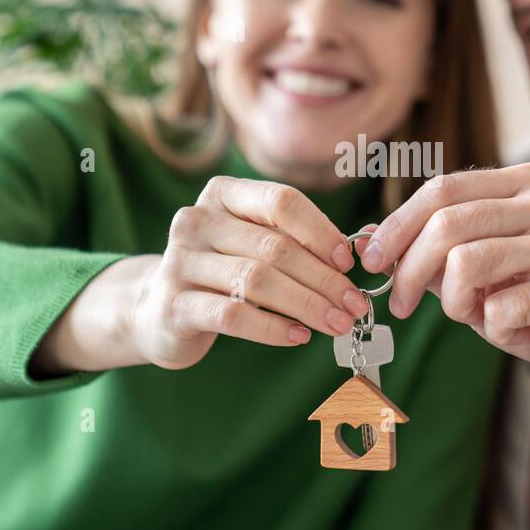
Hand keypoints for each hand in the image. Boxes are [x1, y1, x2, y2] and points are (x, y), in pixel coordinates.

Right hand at [131, 176, 368, 370]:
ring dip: (306, 304)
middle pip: (275, 247)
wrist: (160, 312)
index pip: (281, 201)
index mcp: (222, 194)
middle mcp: (196, 220)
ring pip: (257, 280)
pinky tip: (299, 336)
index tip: (348, 262)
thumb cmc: (226, 273)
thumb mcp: (259, 245)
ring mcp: (179, 262)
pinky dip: (273, 328)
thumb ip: (307, 239)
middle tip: (355, 305)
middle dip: (323, 279)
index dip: (321, 231)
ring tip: (337, 323)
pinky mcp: (173, 304)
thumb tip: (369, 242)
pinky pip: (233, 315)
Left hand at [358, 164, 529, 406]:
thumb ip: (439, 257)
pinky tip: (519, 331)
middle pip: (447, 221)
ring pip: (467, 262)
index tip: (371, 261)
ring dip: (454, 302)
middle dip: (408, 268)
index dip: (396, 225)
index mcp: (526, 185)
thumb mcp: (485, 278)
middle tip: (400, 304)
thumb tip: (371, 243)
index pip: (442, 189)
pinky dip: (494, 328)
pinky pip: (501, 307)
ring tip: (473, 318)